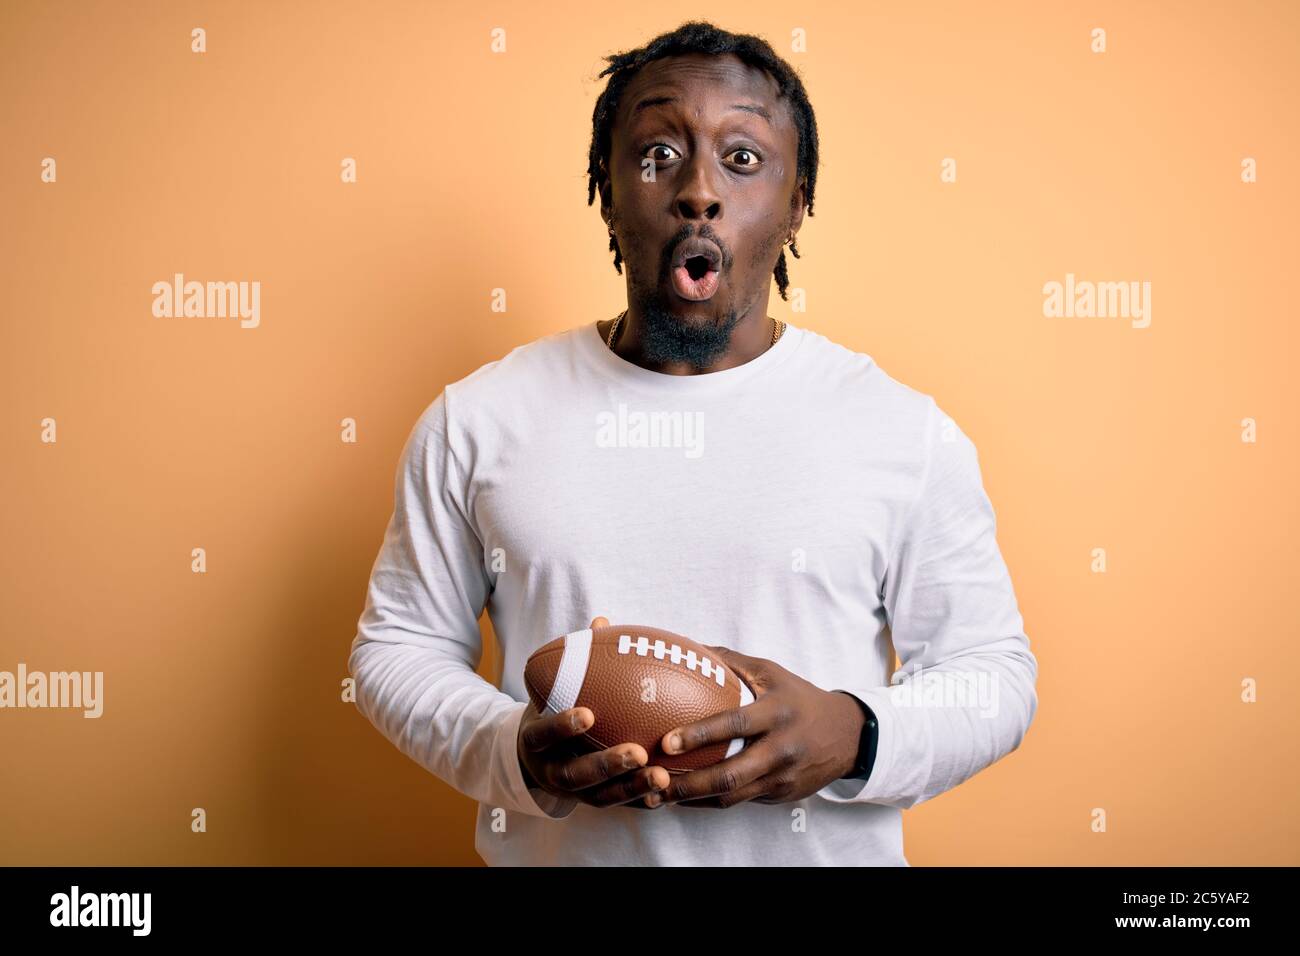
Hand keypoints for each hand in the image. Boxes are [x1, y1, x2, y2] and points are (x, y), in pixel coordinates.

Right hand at [517, 616, 671, 809]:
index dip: (563, 726)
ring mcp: (571, 792)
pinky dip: (639, 800)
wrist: (534, 758)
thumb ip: (576, 661)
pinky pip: (616, 805)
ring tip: (663, 777)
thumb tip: (602, 621)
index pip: (545, 733)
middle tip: (638, 752)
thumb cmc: (551, 711)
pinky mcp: (591, 803)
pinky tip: (666, 793)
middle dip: (607, 765)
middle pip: (576, 774)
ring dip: (631, 788)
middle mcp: (550, 770)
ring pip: (600, 796)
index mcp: (536, 740)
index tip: (588, 713)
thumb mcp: (552, 691)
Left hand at [642, 645, 864, 808]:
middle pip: (731, 774)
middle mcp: (781, 748)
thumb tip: (688, 645)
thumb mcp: (771, 672)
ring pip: (732, 796)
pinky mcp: (781, 796)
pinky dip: (708, 802)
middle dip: (688, 782)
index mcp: (777, 712)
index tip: (666, 741)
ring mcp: (782, 777)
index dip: (700, 734)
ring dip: (691, 799)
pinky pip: (740, 802)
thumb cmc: (799, 698)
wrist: (848, 735)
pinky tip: (681, 798)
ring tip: (655, 796)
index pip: (735, 724)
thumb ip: (731, 661)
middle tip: (652, 779)